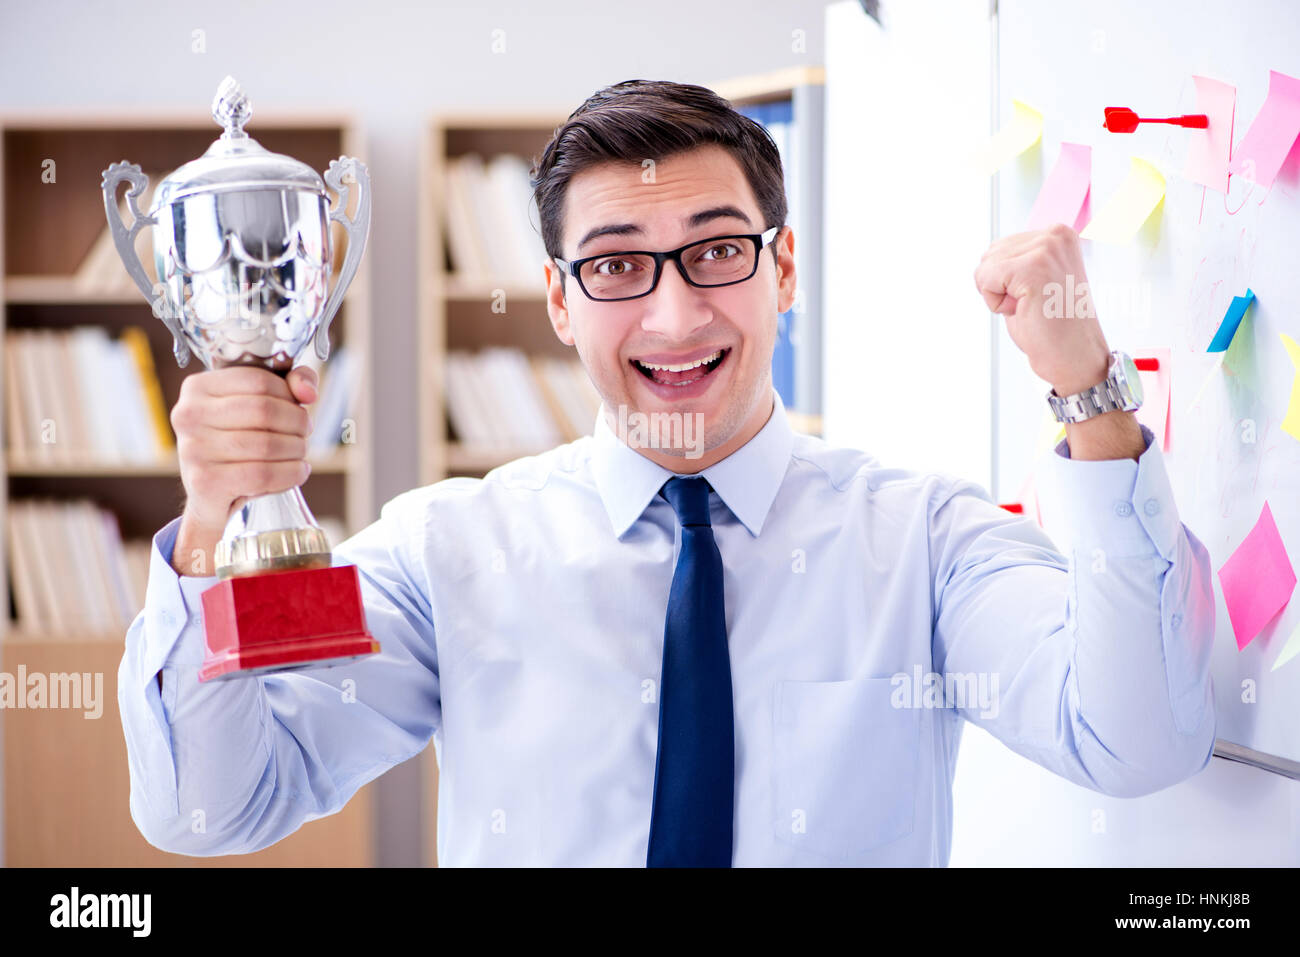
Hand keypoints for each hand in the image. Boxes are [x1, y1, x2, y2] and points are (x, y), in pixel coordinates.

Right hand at [169, 365, 316, 575]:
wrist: (211, 496)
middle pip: (265, 411)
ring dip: (296, 450)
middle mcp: (188, 415)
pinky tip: (298, 472)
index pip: (259, 381)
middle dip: (297, 423)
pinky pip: (263, 474)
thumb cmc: (238, 442)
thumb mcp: (259, 404)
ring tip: (299, 453)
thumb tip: (308, 392)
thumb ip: (291, 382)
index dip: (290, 396)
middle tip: (304, 434)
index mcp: (198, 388)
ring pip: (267, 444)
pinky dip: (291, 473)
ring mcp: (193, 449)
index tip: (298, 410)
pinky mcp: (205, 482)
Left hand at [973, 223, 1110, 395]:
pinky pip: (985, 280)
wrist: (1074, 357)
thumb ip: (1017, 260)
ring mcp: (1046, 249)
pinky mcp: (1033, 268)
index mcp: (1058, 234)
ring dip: (999, 296)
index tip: (1037, 295)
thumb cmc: (1053, 325)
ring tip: (1032, 307)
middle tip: (1034, 305)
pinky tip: (1024, 310)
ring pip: (985, 267)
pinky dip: (995, 303)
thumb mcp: (1034, 279)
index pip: (999, 248)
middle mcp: (1055, 235)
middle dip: (1000, 286)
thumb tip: (988, 253)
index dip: (1006, 280)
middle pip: (989, 255)